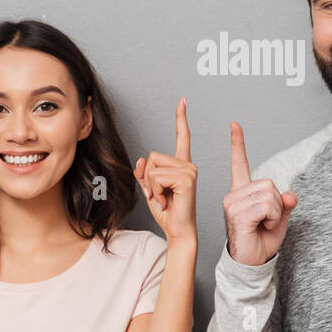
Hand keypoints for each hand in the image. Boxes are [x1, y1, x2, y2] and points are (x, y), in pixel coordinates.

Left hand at [133, 97, 197, 243]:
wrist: (178, 231)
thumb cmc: (167, 213)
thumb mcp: (150, 189)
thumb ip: (145, 173)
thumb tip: (142, 159)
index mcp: (181, 165)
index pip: (182, 136)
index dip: (181, 118)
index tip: (183, 100)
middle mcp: (188, 164)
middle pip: (152, 156)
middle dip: (147, 177)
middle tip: (159, 194)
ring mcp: (189, 170)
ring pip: (153, 167)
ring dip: (151, 186)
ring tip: (163, 198)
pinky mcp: (186, 179)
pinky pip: (157, 177)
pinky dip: (156, 191)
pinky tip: (167, 200)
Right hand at [222, 121, 297, 266]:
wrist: (252, 263)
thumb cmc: (261, 241)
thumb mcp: (279, 219)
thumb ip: (285, 204)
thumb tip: (291, 196)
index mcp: (242, 192)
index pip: (239, 164)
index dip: (237, 144)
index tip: (234, 125)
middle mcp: (234, 195)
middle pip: (269, 184)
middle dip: (277, 204)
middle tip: (267, 221)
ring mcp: (233, 204)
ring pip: (270, 195)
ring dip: (275, 213)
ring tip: (264, 225)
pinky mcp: (237, 215)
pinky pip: (266, 206)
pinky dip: (272, 218)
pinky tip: (262, 227)